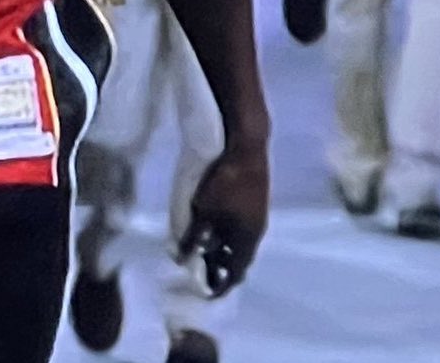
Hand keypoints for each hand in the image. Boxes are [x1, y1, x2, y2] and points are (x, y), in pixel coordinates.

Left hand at [178, 139, 268, 296]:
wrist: (245, 145)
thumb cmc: (224, 180)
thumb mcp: (204, 210)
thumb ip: (194, 236)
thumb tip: (182, 259)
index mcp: (248, 238)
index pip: (237, 272)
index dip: (222, 284)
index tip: (206, 292)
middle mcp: (257, 230)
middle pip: (239, 258)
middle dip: (221, 266)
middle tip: (200, 271)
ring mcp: (257, 214)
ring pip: (239, 241)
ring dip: (223, 248)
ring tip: (202, 250)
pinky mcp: (253, 200)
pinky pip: (240, 226)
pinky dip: (226, 233)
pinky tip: (212, 226)